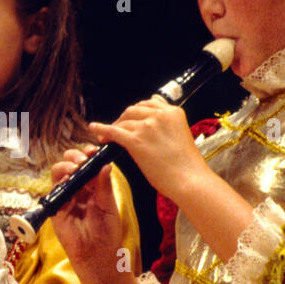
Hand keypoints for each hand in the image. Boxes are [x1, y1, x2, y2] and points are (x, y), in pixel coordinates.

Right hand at [49, 149, 126, 281]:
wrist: (97, 254)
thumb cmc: (106, 232)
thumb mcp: (109, 206)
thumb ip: (104, 186)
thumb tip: (105, 165)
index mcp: (93, 186)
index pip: (88, 164)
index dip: (89, 155)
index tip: (94, 150)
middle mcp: (79, 188)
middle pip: (71, 164)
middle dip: (76, 157)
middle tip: (84, 158)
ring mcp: (66, 196)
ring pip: (60, 172)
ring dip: (66, 165)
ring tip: (76, 167)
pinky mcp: (56, 206)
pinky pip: (54, 189)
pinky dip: (60, 181)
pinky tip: (68, 179)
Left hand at [88, 99, 207, 205]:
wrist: (190, 180)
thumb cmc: (187, 165)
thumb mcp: (180, 136)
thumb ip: (166, 126)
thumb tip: (150, 126)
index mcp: (173, 112)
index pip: (149, 104)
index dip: (137, 112)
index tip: (131, 118)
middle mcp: (160, 115)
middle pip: (133, 110)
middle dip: (123, 118)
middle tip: (117, 127)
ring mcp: (147, 127)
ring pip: (123, 121)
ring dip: (114, 126)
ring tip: (107, 136)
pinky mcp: (136, 140)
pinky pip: (114, 131)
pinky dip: (102, 129)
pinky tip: (94, 129)